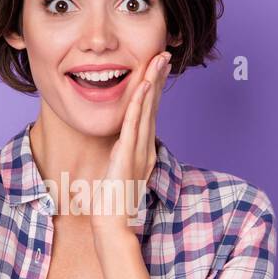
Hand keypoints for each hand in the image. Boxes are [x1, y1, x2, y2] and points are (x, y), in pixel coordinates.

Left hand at [92, 49, 169, 237]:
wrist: (113, 223)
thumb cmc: (114, 203)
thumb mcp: (121, 172)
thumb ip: (124, 156)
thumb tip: (122, 145)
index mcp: (144, 150)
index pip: (151, 114)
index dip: (155, 89)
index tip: (158, 68)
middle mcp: (145, 147)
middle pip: (153, 107)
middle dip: (158, 79)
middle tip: (164, 55)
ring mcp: (138, 150)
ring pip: (147, 111)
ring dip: (153, 83)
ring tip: (157, 61)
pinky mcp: (127, 155)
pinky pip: (134, 124)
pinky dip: (139, 104)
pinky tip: (143, 86)